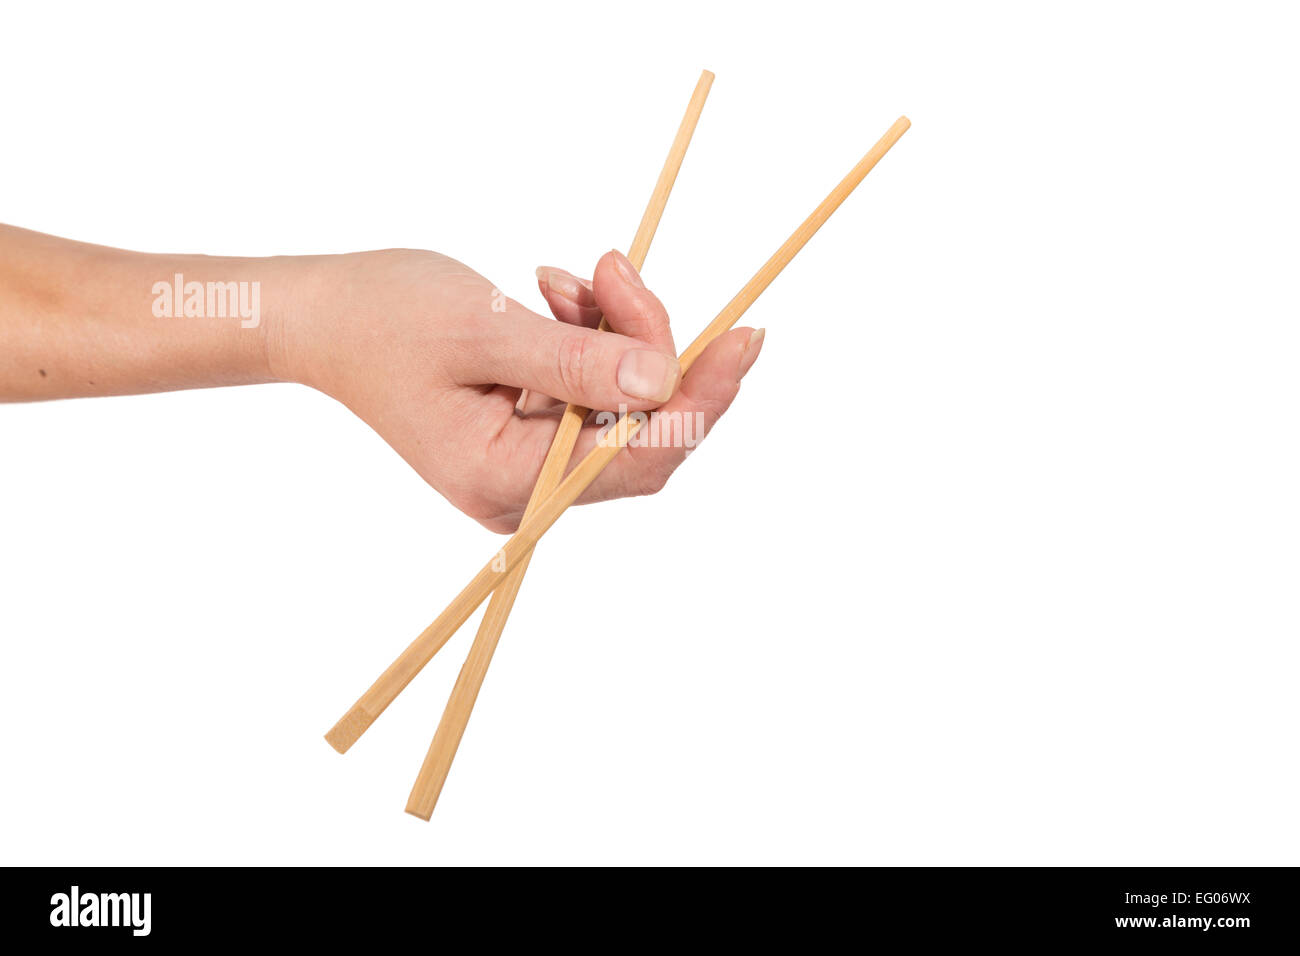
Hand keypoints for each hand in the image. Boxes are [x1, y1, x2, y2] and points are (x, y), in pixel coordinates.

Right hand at [276, 248, 763, 531]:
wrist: (322, 315)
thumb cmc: (382, 318)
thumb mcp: (481, 328)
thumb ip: (575, 358)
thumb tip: (664, 377)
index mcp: (503, 480)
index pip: (636, 459)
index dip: (700, 400)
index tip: (747, 338)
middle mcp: (520, 488)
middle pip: (637, 430)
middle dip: (648, 345)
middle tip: (619, 268)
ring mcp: (525, 462)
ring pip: (619, 400)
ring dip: (612, 329)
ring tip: (571, 277)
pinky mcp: (527, 430)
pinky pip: (590, 385)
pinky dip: (587, 333)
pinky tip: (556, 293)